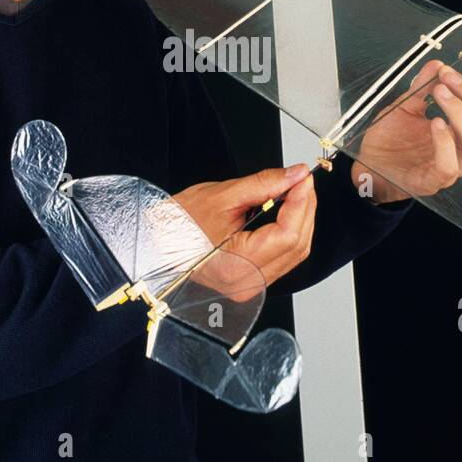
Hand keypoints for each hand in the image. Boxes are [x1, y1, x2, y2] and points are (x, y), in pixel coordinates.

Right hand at [173, 165, 316, 288]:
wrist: (157, 242)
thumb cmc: (178, 224)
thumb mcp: (221, 196)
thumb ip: (264, 184)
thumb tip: (295, 175)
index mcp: (237, 266)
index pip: (287, 234)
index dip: (302, 204)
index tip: (303, 179)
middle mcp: (247, 283)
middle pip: (297, 245)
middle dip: (305, 210)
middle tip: (301, 181)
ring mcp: (250, 285)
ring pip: (294, 253)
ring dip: (300, 221)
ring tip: (295, 194)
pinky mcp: (251, 281)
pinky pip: (283, 258)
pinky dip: (289, 233)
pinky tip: (286, 214)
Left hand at [350, 59, 461, 203]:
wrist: (369, 164)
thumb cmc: (392, 139)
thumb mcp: (407, 106)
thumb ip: (422, 86)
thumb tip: (437, 65)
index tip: (447, 72)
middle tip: (446, 81)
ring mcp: (451, 168)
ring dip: (458, 113)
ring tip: (438, 94)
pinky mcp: (433, 181)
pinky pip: (448, 165)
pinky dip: (445, 142)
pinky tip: (435, 123)